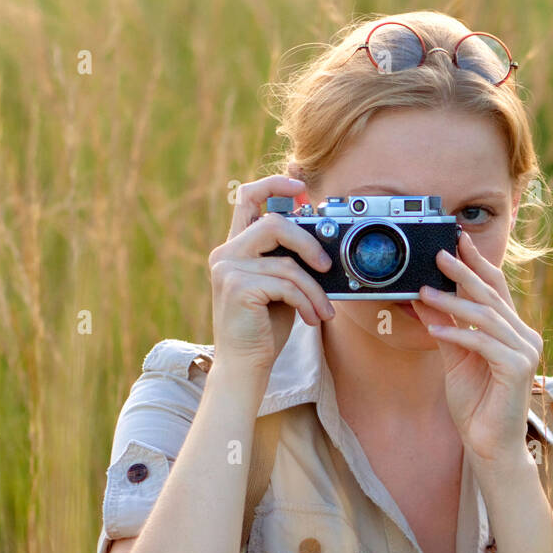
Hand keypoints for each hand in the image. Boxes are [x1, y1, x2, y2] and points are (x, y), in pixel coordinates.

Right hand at [207, 174, 334, 373]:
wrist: (244, 367)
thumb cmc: (263, 330)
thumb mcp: (280, 288)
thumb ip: (288, 260)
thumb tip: (319, 239)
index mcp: (235, 248)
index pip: (248, 198)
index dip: (275, 185)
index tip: (300, 185)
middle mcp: (226, 254)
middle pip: (272, 223)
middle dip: (308, 242)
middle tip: (326, 265)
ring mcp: (228, 269)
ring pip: (286, 261)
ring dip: (314, 288)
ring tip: (324, 310)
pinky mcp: (238, 288)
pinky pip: (286, 284)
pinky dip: (307, 302)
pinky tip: (311, 319)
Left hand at [409, 232, 542, 471]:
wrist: (489, 445)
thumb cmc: (476, 405)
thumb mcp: (454, 359)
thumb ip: (444, 327)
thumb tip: (422, 297)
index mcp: (513, 331)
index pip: (495, 289)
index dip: (477, 264)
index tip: (456, 240)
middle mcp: (524, 336)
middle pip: (492, 296)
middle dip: (464, 272)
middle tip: (439, 253)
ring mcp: (524, 351)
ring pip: (486, 317)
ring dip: (453, 303)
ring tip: (424, 292)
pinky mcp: (517, 368)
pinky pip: (483, 344)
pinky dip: (457, 336)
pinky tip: (435, 333)